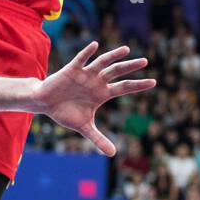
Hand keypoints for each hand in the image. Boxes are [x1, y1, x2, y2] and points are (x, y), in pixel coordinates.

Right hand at [35, 42, 153, 155]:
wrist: (45, 103)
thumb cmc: (65, 112)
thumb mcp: (84, 127)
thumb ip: (98, 138)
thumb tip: (112, 154)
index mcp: (102, 93)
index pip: (124, 88)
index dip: (138, 85)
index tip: (154, 82)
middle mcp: (96, 81)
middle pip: (117, 72)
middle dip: (130, 67)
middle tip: (146, 61)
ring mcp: (85, 74)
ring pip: (102, 63)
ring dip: (113, 56)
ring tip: (126, 50)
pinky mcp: (71, 70)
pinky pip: (81, 59)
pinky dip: (88, 52)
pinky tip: (95, 45)